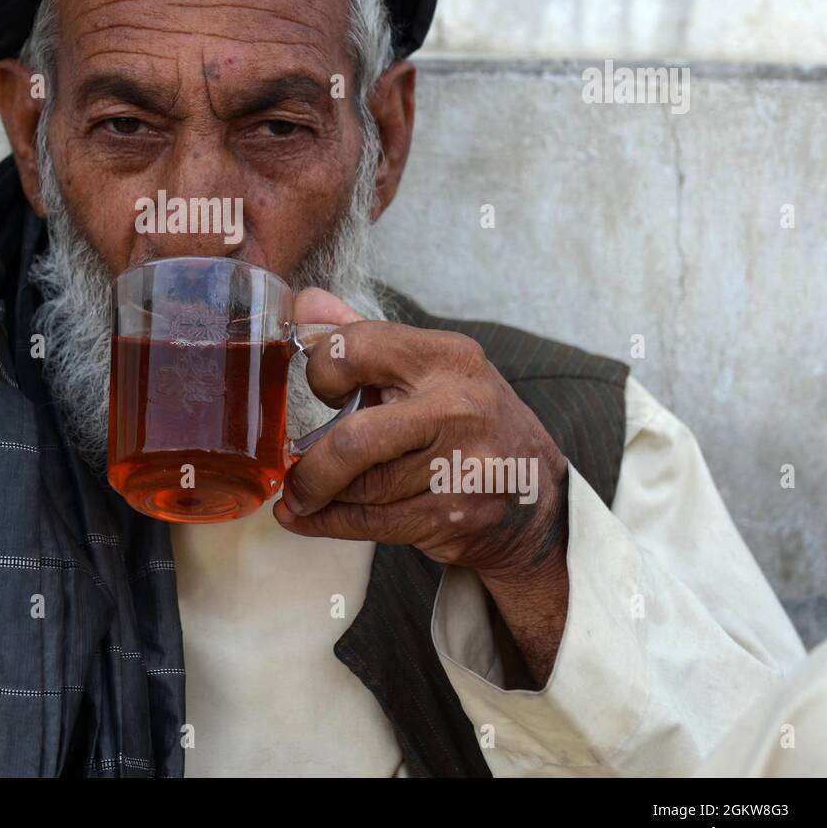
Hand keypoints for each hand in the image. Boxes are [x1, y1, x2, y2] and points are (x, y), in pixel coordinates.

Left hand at [277, 288, 571, 683]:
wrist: (534, 493)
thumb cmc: (466, 420)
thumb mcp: (428, 366)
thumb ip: (362, 336)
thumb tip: (303, 303)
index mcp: (447, 357)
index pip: (356, 349)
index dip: (321, 372)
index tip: (322, 392)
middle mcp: (458, 409)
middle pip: (354, 442)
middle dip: (312, 468)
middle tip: (293, 477)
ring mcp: (462, 468)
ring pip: (360, 489)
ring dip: (321, 497)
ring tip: (305, 495)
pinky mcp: (456, 516)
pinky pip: (372, 523)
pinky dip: (329, 524)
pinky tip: (309, 519)